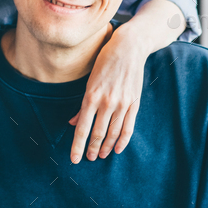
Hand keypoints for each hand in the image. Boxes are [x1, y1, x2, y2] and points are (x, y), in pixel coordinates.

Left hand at [69, 26, 145, 162]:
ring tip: (101, 155)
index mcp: (91, 96)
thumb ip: (83, 105)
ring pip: (112, 133)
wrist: (128, 48)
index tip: (74, 159)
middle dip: (92, 149)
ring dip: (106, 147)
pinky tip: (117, 149)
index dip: (77, 146)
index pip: (82, 128)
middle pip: (97, 133)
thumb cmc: (105, 62)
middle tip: (88, 159)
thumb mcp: (90, 81)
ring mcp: (122, 103)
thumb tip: (73, 123)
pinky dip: (122, 140)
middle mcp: (106, 102)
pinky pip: (128, 127)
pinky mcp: (134, 103)